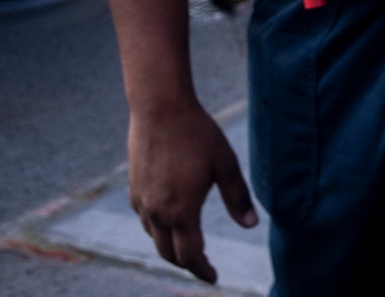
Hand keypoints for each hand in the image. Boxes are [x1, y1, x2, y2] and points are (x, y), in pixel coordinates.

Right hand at [128, 102, 257, 283]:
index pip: (191, 256)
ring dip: (170, 246)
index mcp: (181, 212)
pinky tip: (166, 217)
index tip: (213, 278)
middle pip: (169, 253)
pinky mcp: (134, 186)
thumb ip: (238, 197)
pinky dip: (156, 228)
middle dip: (186, 263)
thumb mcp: (225, 163)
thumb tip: (251, 225)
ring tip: (186, 244)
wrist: (160, 107)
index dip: (202, 271)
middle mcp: (157, 213)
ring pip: (154, 237)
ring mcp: (141, 200)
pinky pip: (144, 219)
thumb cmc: (197, 133)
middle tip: (202, 265)